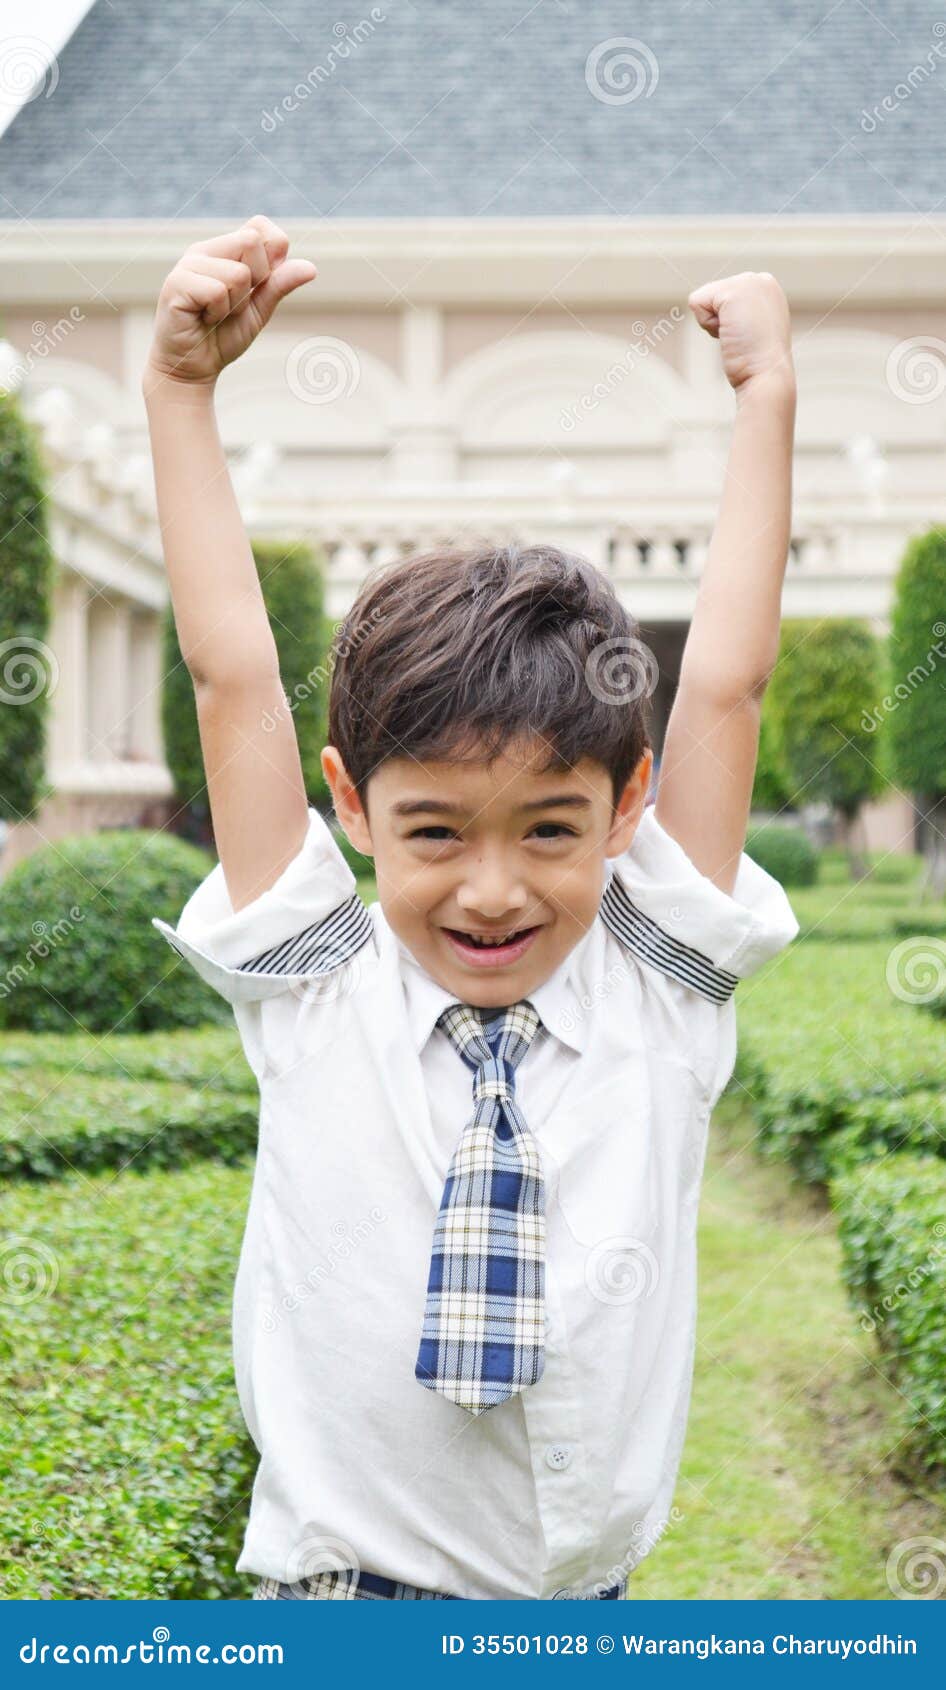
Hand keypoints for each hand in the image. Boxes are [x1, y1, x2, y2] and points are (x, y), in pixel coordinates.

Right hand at [142, 213, 316, 392]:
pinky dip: (218, 313)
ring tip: (216, 315)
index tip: (256, 285)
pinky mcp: (176, 283)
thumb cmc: (222, 337)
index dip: (271, 256)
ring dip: (235, 304)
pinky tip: (203, 319)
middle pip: (251, 241)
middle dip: (256, 280)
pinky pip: (217, 291)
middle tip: (234, 304)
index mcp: (225, 249)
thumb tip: (311, 268)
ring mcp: (188, 264)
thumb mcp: (260, 310)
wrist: (194, 368)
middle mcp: (205, 250)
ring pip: (237, 272)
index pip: (260, 227)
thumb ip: (280, 286)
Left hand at [687, 271, 793, 399]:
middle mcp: (761, 279)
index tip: (750, 337)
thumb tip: (724, 317)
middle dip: (721, 321)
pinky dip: (707, 324)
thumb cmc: (759, 364)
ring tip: (739, 336)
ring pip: (705, 298)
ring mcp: (749, 281)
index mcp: (768, 288)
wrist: (767, 376)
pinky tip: (730, 333)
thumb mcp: (753, 330)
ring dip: (715, 324)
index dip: (729, 322)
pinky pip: (696, 303)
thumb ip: (741, 314)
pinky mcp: (733, 291)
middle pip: (714, 295)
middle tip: (744, 338)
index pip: (725, 297)